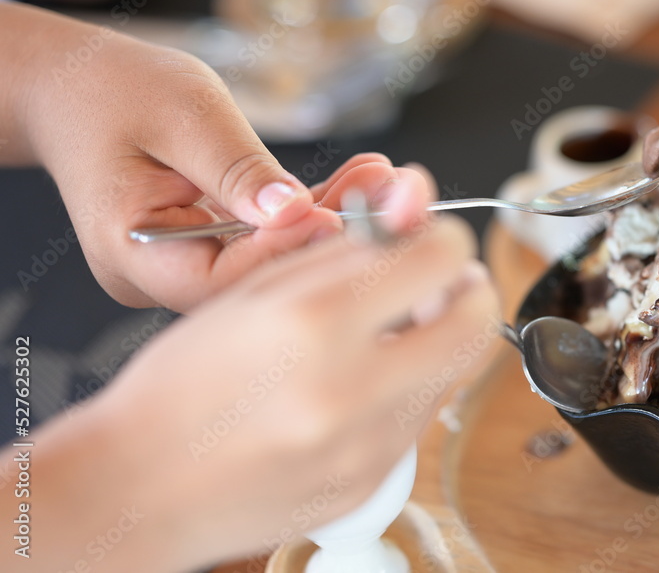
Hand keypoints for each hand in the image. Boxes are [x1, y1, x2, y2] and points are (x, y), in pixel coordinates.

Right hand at [6, 3, 424, 311]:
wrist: (79, 89)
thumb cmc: (114, 91)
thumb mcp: (181, 114)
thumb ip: (237, 166)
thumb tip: (295, 210)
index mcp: (132, 254)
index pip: (219, 280)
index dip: (284, 252)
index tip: (336, 215)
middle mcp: (163, 277)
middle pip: (258, 279)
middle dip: (330, 234)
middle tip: (390, 192)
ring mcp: (192, 269)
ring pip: (276, 261)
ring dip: (336, 218)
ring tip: (385, 177)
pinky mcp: (217, 252)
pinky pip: (274, 242)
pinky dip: (317, 210)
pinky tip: (363, 180)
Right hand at [32, 190, 500, 572]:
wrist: (140, 488)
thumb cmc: (180, 385)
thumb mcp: (250, 291)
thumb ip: (342, 248)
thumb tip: (412, 210)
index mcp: (312, 322)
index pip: (439, 256)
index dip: (440, 236)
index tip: (425, 239)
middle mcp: (350, 390)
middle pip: (476, 320)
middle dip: (464, 288)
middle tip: (434, 282)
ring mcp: (366, 447)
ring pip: (457, 371)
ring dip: (439, 338)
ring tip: (387, 332)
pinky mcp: (371, 484)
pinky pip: (422, 419)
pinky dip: (409, 387)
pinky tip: (361, 382)